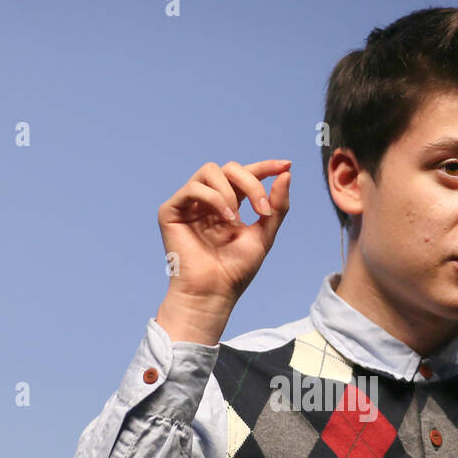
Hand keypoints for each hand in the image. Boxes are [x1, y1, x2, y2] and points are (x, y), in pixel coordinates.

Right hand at [157, 159, 291, 313]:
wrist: (214, 293)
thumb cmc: (235, 271)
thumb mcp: (264, 235)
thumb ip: (277, 207)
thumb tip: (286, 173)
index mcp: (228, 204)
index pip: (244, 175)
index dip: (265, 167)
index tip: (286, 164)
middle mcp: (208, 201)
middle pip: (230, 168)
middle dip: (251, 182)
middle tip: (262, 209)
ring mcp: (189, 204)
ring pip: (210, 170)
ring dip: (230, 191)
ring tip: (236, 218)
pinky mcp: (171, 211)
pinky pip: (193, 188)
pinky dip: (214, 198)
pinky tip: (225, 218)